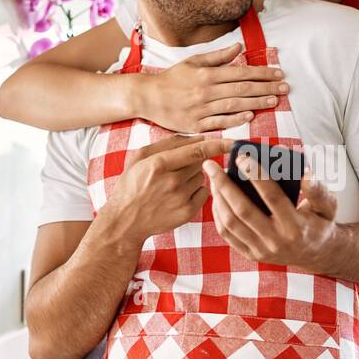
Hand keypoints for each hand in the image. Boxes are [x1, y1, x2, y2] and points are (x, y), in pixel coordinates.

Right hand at [105, 134, 233, 241]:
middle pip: (201, 162)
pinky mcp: (188, 212)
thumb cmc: (132, 186)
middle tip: (175, 170)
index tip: (234, 142)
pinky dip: (196, 191)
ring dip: (193, 177)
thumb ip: (167, 144)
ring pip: (202, 177)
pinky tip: (179, 196)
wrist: (125, 221)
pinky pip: (204, 193)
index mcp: (159, 164)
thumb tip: (197, 137)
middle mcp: (172, 181)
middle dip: (193, 162)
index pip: (198, 150)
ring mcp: (181, 198)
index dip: (219, 144)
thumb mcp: (140, 158)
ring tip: (173, 185)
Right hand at [140, 43, 289, 132]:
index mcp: (207, 74)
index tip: (278, 74)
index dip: (261, 73)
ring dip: (256, 103)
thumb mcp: (193, 61)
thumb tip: (239, 47)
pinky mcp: (196, 125)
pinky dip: (235, 119)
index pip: (240, 72)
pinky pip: (219, 122)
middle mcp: (205, 91)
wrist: (147, 97)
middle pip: (241, 89)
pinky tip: (250, 116)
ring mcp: (201, 109)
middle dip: (265, 88)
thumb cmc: (172, 79)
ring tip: (274, 101)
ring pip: (234, 105)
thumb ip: (218, 56)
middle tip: (284, 88)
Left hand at [202, 153, 337, 269]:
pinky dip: (218, 213)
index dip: (255, 174)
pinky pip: (227, 234)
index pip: (272, 196)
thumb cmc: (320, 222)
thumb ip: (318, 188)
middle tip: (211, 164)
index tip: (241, 156)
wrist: (317, 254)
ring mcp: (262, 250)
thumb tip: (305, 171)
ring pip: (230, 222)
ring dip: (217, 197)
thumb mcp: (328, 205)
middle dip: (223, 184)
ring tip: (212, 178)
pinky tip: (216, 197)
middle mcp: (276, 241)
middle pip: (243, 210)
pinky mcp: (251, 255)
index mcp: (295, 226)